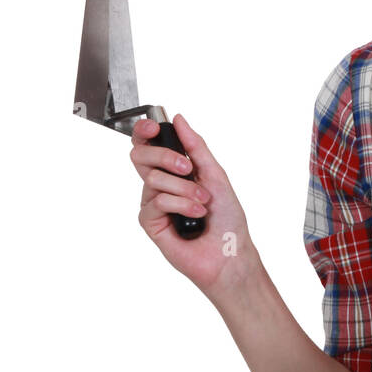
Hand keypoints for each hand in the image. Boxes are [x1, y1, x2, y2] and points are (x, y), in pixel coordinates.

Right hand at [131, 114, 256, 299]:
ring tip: (203, 203)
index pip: (150, 144)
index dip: (145, 131)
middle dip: (166, 157)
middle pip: (141, 156)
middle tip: (188, 168)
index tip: (154, 127)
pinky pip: (158, 201)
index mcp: (175, 170)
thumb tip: (180, 120)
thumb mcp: (216, 174)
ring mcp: (153, 203)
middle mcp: (160, 184)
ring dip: (186, 189)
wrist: (229, 252)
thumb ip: (196, 147)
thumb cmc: (227, 218)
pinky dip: (182, 205)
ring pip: (154, 179)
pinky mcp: (150, 222)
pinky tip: (196, 216)